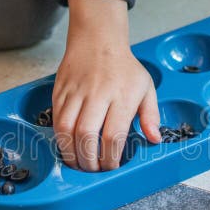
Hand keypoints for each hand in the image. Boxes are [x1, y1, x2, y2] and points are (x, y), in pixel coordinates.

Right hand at [52, 0, 161, 170]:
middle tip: (92, 170)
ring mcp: (76, 92)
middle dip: (88, 160)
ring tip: (77, 163)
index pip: (113, 135)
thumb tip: (154, 138)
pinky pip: (55, 119)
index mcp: (122, 96)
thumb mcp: (146, 87)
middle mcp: (97, 94)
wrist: (97, 39)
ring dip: (70, 152)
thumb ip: (151, 115)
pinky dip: (59, 137)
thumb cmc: (124, 67)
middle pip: (86, 136)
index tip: (111, 167)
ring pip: (66, 129)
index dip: (110, 158)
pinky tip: (67, 146)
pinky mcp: (60, 91)